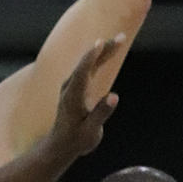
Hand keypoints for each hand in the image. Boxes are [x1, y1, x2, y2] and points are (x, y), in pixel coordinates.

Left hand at [48, 38, 122, 161]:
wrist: (61, 144)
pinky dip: (99, 57)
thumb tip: (114, 96)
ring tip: (119, 40)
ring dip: (103, 51)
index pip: (82, 72)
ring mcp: (71, 85)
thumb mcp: (90, 131)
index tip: (100, 43)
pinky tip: (108, 50)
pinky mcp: (76, 86)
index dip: (91, 57)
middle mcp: (70, 87)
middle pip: (87, 63)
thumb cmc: (77, 140)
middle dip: (103, 49)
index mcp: (72, 97)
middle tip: (121, 37)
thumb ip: (101, 113)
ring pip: (88, 63)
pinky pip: (88, 67)